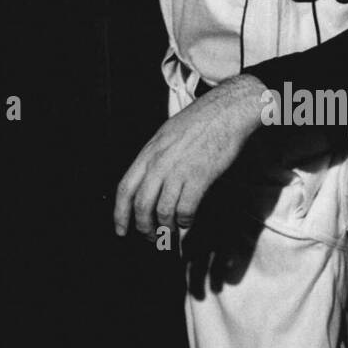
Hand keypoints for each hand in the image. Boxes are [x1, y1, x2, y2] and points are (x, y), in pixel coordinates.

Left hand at [114, 74, 267, 238]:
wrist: (227, 111)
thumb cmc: (200, 121)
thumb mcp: (166, 135)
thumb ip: (155, 158)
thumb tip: (149, 181)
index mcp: (149, 152)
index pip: (125, 188)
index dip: (120, 213)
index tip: (121, 229)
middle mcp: (159, 163)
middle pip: (141, 205)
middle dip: (144, 227)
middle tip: (150, 237)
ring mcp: (178, 171)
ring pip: (162, 211)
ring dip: (166, 229)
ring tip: (170, 234)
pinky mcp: (199, 177)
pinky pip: (185, 209)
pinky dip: (185, 220)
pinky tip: (188, 220)